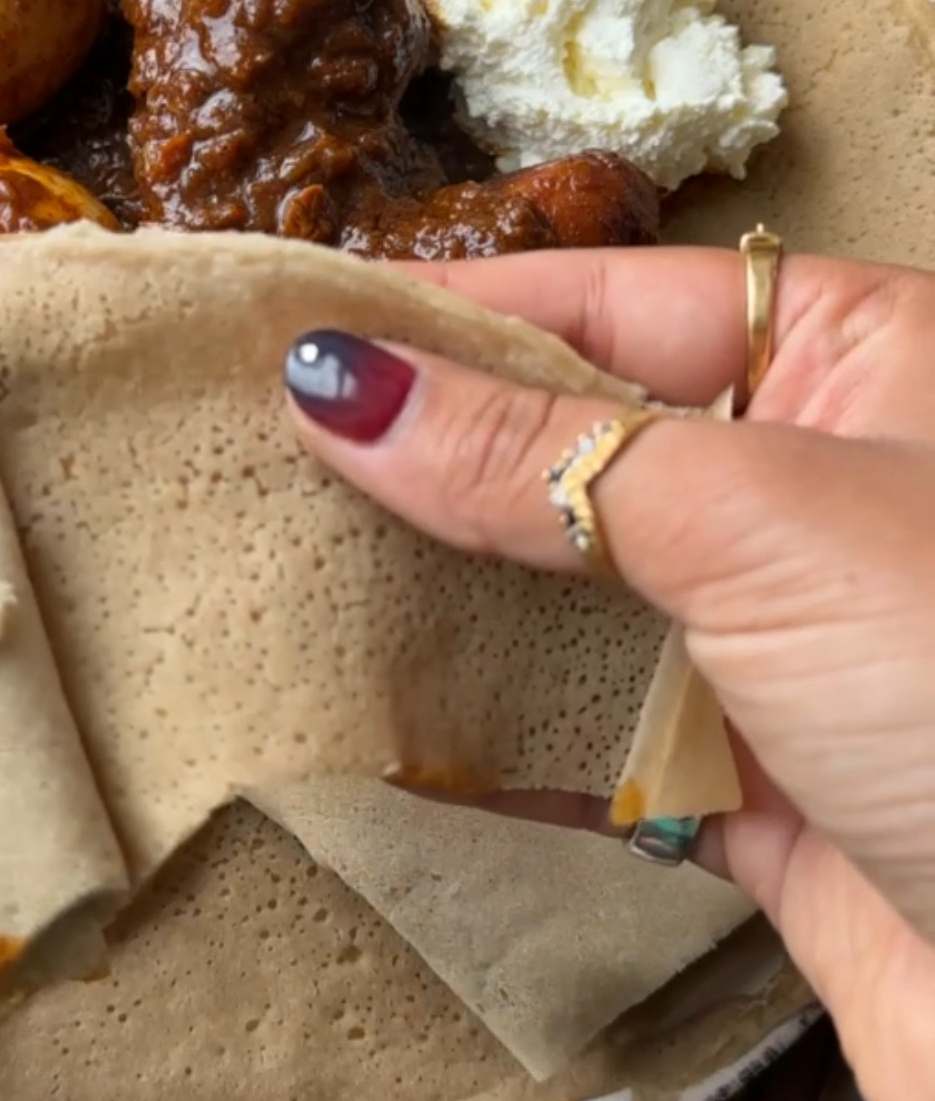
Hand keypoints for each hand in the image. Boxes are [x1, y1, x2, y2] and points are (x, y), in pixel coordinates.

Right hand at [285, 245, 934, 1100]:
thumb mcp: (760, 521)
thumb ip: (539, 457)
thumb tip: (338, 378)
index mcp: (860, 363)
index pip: (607, 309)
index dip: (446, 318)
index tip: (282, 332)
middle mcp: (817, 492)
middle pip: (578, 452)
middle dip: (422, 463)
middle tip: (240, 462)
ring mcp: (781, 647)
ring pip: (571, 601)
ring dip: (437, 602)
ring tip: (267, 577)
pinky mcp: (753, 792)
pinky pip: (591, 742)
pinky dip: (488, 737)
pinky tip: (368, 720)